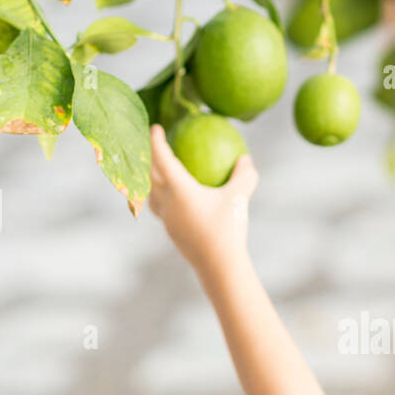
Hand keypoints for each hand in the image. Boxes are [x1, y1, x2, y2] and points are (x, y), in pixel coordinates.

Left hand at [148, 124, 257, 278]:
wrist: (218, 267)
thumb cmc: (229, 229)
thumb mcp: (240, 198)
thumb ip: (244, 176)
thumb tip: (246, 159)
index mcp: (179, 190)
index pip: (161, 159)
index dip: (156, 141)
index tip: (154, 128)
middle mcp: (167, 203)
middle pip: (149, 176)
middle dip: (148, 159)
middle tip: (153, 146)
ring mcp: (167, 219)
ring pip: (150, 194)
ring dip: (150, 180)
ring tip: (157, 174)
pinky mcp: (172, 232)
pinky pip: (161, 209)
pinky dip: (162, 197)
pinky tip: (175, 201)